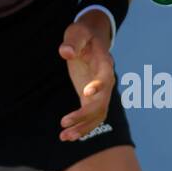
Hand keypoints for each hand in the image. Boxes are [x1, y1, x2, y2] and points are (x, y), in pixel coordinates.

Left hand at [57, 12, 115, 141]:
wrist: (91, 39)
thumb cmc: (83, 34)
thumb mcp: (76, 32)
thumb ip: (72, 42)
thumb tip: (66, 53)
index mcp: (104, 63)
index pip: (105, 77)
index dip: (98, 86)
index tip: (86, 93)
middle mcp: (106, 80)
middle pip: (101, 102)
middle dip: (85, 115)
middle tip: (65, 123)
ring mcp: (101, 91)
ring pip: (98, 114)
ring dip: (83, 127)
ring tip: (65, 137)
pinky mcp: (92, 97)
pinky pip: (91, 116)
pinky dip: (82, 127)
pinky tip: (68, 136)